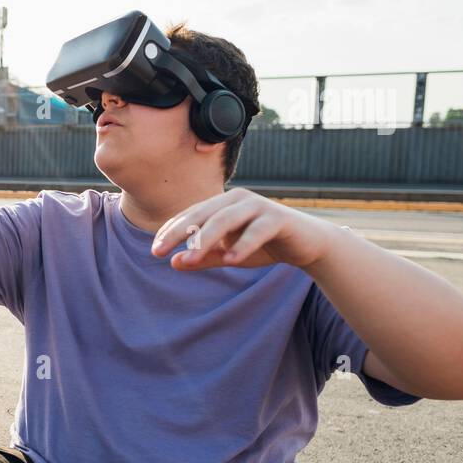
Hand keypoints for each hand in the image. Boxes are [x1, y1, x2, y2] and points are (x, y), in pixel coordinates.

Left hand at [150, 189, 336, 270]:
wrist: (307, 243)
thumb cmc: (264, 245)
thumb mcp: (229, 254)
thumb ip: (204, 257)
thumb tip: (173, 262)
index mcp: (222, 204)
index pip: (190, 215)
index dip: (170, 231)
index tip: (155, 250)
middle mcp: (237, 199)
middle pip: (202, 214)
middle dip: (179, 232)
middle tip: (159, 251)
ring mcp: (258, 206)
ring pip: (226, 219)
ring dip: (206, 239)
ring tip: (191, 258)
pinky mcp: (278, 218)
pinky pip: (257, 230)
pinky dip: (244, 244)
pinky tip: (231, 260)